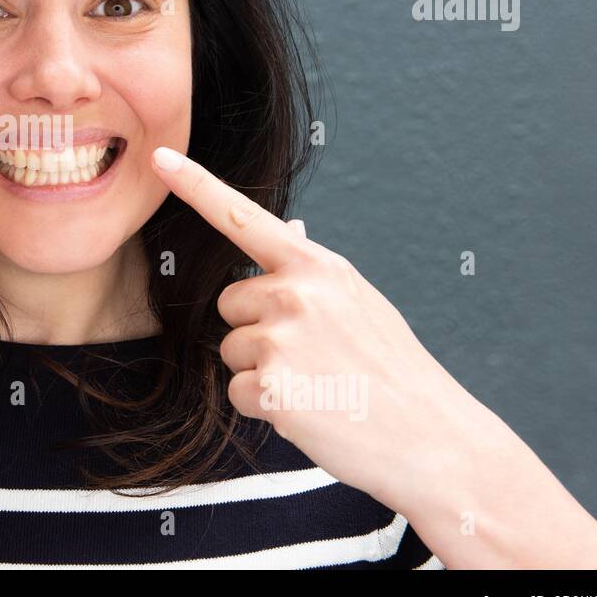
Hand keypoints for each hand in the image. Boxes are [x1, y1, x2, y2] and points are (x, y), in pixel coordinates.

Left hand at [150, 146, 478, 511]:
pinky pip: (238, 393)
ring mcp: (283, 338)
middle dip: (257, 332)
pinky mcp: (273, 387)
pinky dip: (266, 410)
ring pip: (231, 351)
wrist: (434, 439)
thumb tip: (290, 234)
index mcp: (319, 267)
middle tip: (314, 360)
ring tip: (318, 387)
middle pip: (230, 304)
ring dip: (262, 374)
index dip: (196, 186)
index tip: (161, 156)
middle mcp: (297, 293)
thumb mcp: (362, 304)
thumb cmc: (396, 375)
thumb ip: (315, 276)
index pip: (244, 217)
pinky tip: (311, 413)